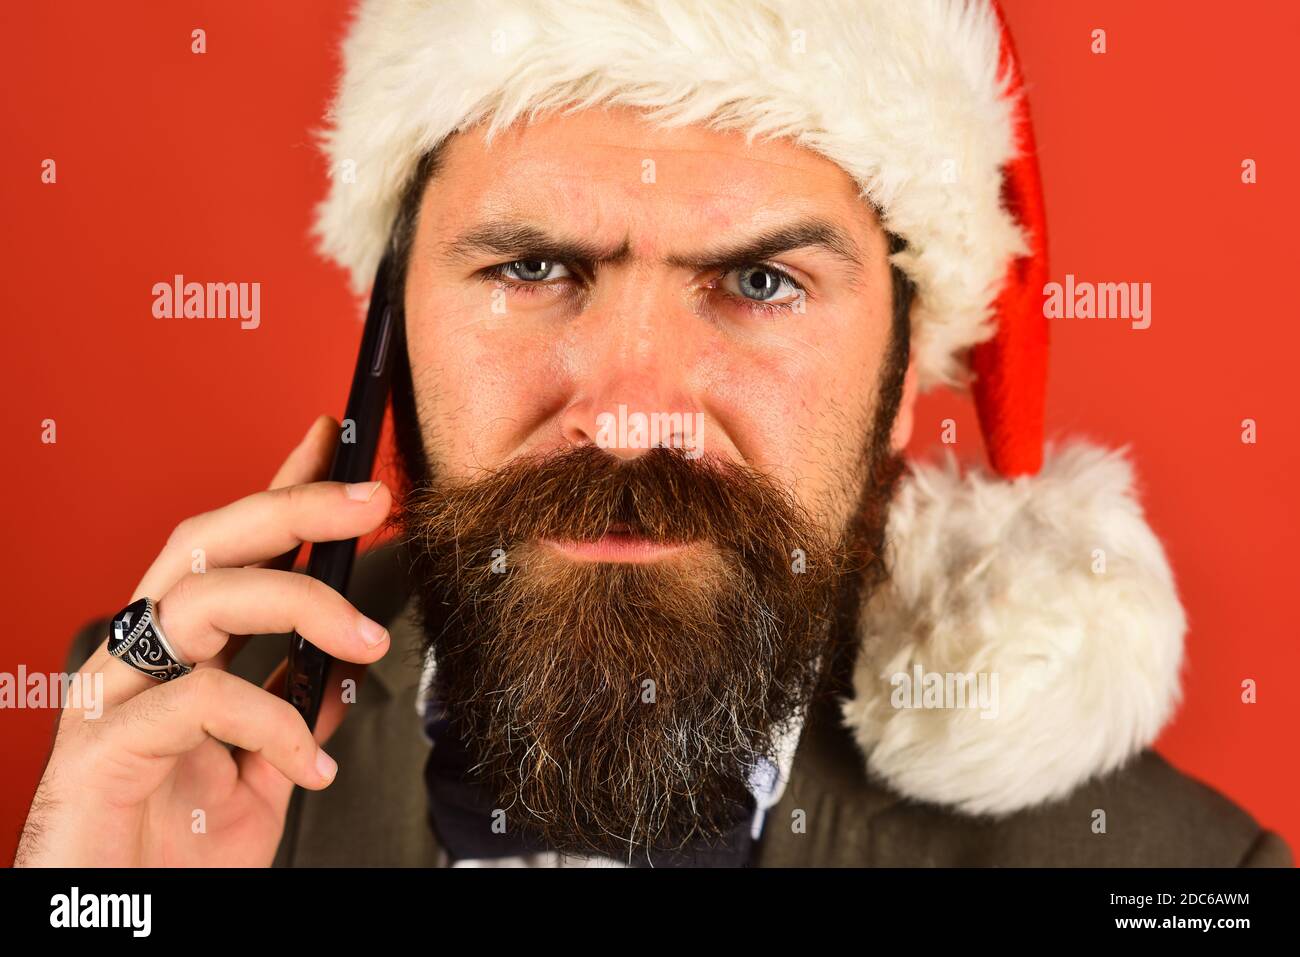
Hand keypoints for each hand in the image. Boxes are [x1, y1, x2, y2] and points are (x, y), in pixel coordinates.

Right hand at [15, 415, 392, 866]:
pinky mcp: (102, 750)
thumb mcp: (257, 776)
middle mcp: (138, 660)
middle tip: (368, 499)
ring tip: (366, 641)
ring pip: (201, 601)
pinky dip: (273, 722)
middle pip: (207, 546)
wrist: (116, 924)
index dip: (280, 489)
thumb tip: (340, 670)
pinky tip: (313, 763)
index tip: (331, 440)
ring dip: (300, 604)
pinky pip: (197, 702)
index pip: (229, 549)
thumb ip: (290, 716)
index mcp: (175, 655)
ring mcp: (113, 699)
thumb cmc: (172, 850)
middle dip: (292, 508)